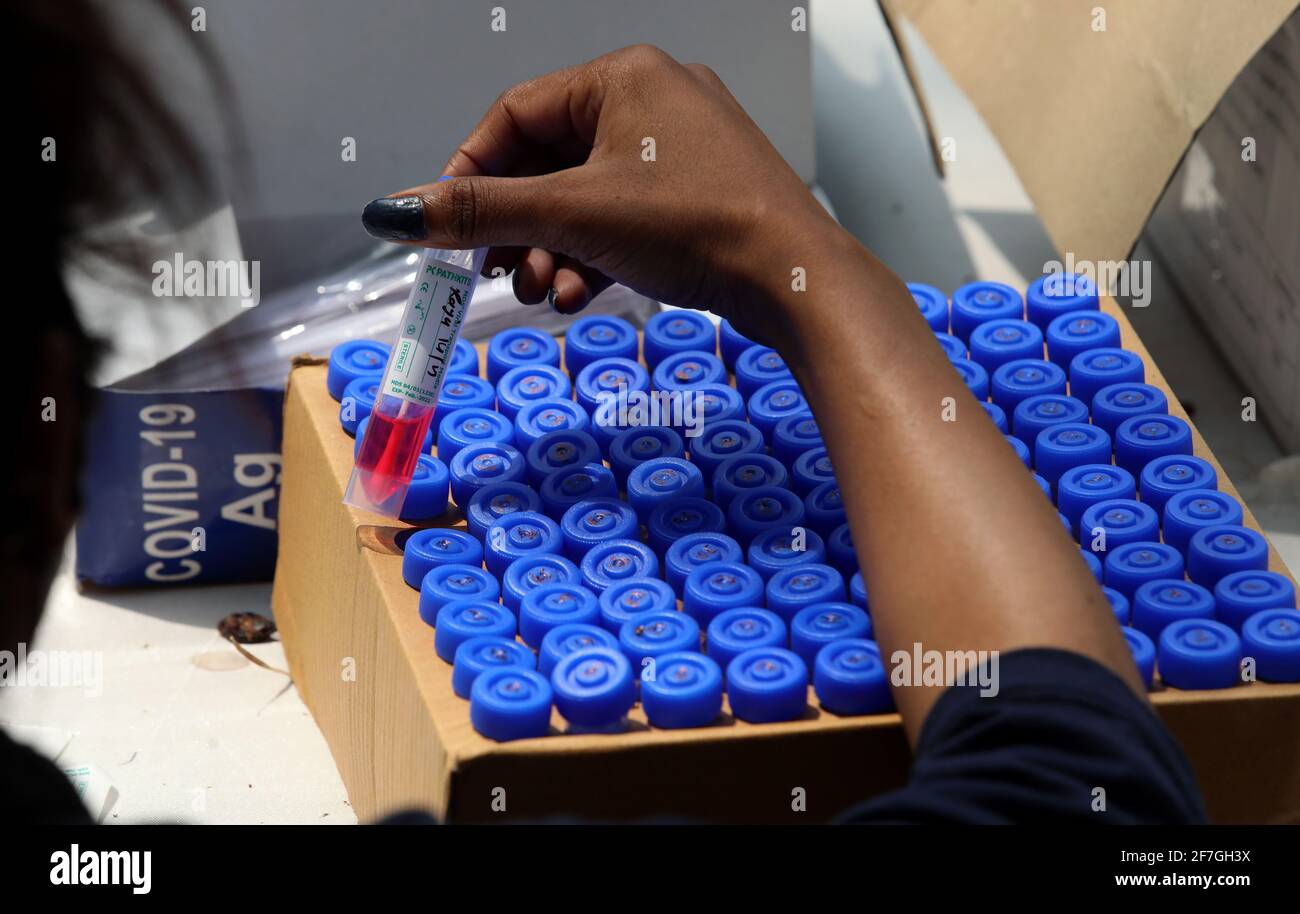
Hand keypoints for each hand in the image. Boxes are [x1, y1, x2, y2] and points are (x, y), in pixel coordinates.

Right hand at [361, 44, 842, 343]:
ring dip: (552, 248)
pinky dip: (593, 254)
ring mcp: (680, 151)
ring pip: (585, 196)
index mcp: (623, 77)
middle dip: (518, 225)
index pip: (515, 114)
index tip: (444, 222)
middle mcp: (653, 101)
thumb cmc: (701, 224)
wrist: (795, 279)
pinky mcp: (696, 196)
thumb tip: (396, 212)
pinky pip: (622, 217)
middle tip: (494, 269)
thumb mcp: (574, 216)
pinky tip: (578, 293)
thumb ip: (482, 213)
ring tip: (541, 291)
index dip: (471, 172)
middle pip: (549, 161)